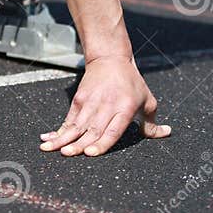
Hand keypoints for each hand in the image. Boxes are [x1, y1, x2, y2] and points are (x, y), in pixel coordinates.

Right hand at [40, 55, 170, 156]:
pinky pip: (67, 120)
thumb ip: (152, 122)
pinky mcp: (78, 101)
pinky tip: (47, 139)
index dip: (101, 142)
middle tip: (67, 154)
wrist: (110, 59)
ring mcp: (90, 103)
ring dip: (62, 139)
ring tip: (49, 149)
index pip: (112, 130)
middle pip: (91, 130)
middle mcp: (106, 107)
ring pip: (75, 126)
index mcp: (124, 109)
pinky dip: (57, 131)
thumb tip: (166, 133)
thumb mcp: (147, 100)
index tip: (90, 153)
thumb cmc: (131, 83)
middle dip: (78, 144)